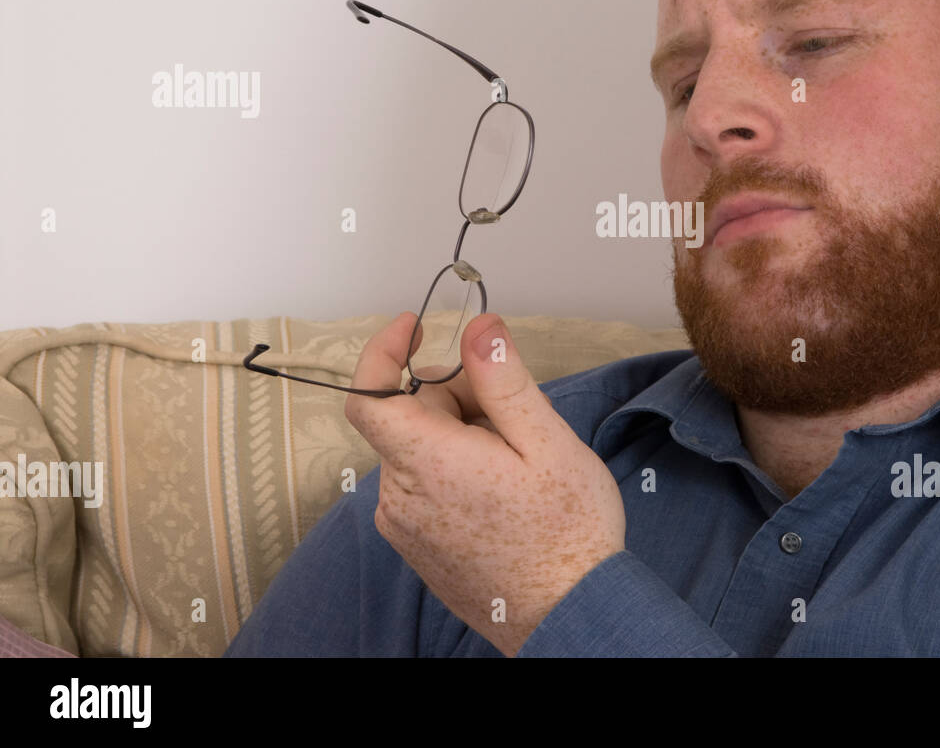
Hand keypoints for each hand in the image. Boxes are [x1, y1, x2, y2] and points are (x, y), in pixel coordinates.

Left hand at [343, 311, 625, 655]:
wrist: (568, 613)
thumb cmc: (567, 532)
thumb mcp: (547, 442)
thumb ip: (503, 380)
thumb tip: (477, 328)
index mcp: (430, 464)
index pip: (369, 395)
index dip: (384, 350)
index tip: (414, 327)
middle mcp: (401, 495)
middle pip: (410, 415)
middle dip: (458, 399)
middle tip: (515, 419)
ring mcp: (403, 523)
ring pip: (419, 447)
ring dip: (459, 437)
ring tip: (515, 465)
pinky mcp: (414, 542)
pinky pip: (422, 481)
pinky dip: (453, 468)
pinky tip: (500, 490)